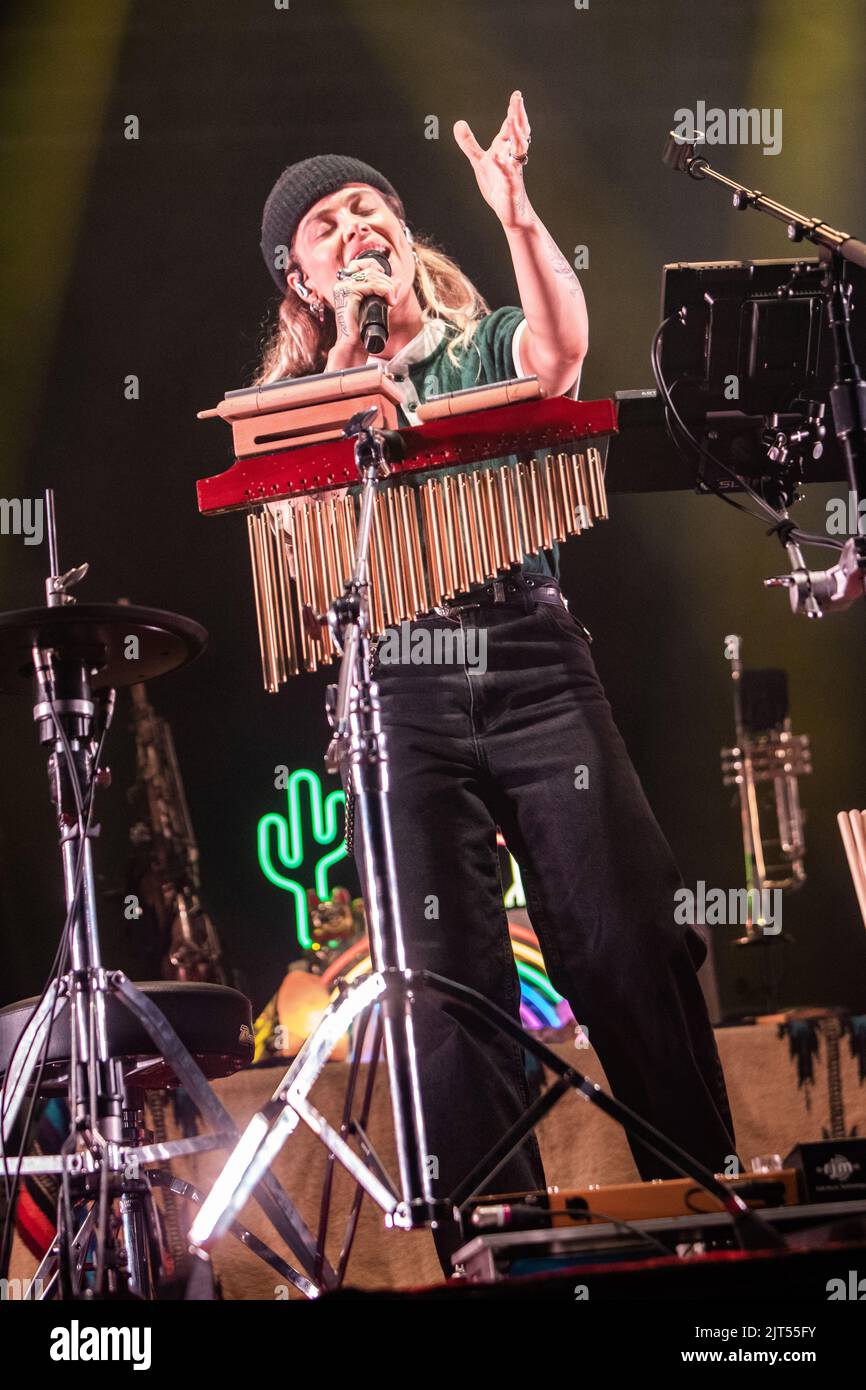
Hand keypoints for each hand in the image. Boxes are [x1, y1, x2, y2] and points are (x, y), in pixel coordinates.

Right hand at [329, 257, 399, 350]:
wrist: (354, 344)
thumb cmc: (362, 328)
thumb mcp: (376, 305)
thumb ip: (385, 292)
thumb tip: (398, 281)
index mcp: (345, 285)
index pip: (360, 263)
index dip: (375, 267)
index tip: (386, 279)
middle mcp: (342, 284)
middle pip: (370, 271)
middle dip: (387, 282)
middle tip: (393, 297)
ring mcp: (343, 288)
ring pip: (372, 277)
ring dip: (388, 287)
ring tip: (392, 301)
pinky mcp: (348, 294)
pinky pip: (371, 285)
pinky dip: (385, 291)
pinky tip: (389, 301)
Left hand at [454, 90, 533, 230]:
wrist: (511, 212)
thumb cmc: (497, 185)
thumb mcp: (480, 162)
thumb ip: (469, 143)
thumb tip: (458, 123)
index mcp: (506, 149)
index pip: (511, 127)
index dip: (514, 111)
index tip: (516, 95)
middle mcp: (513, 157)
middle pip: (518, 132)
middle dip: (518, 116)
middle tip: (518, 99)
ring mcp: (513, 171)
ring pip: (518, 150)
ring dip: (516, 135)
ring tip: (512, 120)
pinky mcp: (510, 187)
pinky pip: (508, 174)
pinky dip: (503, 165)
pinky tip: (497, 157)